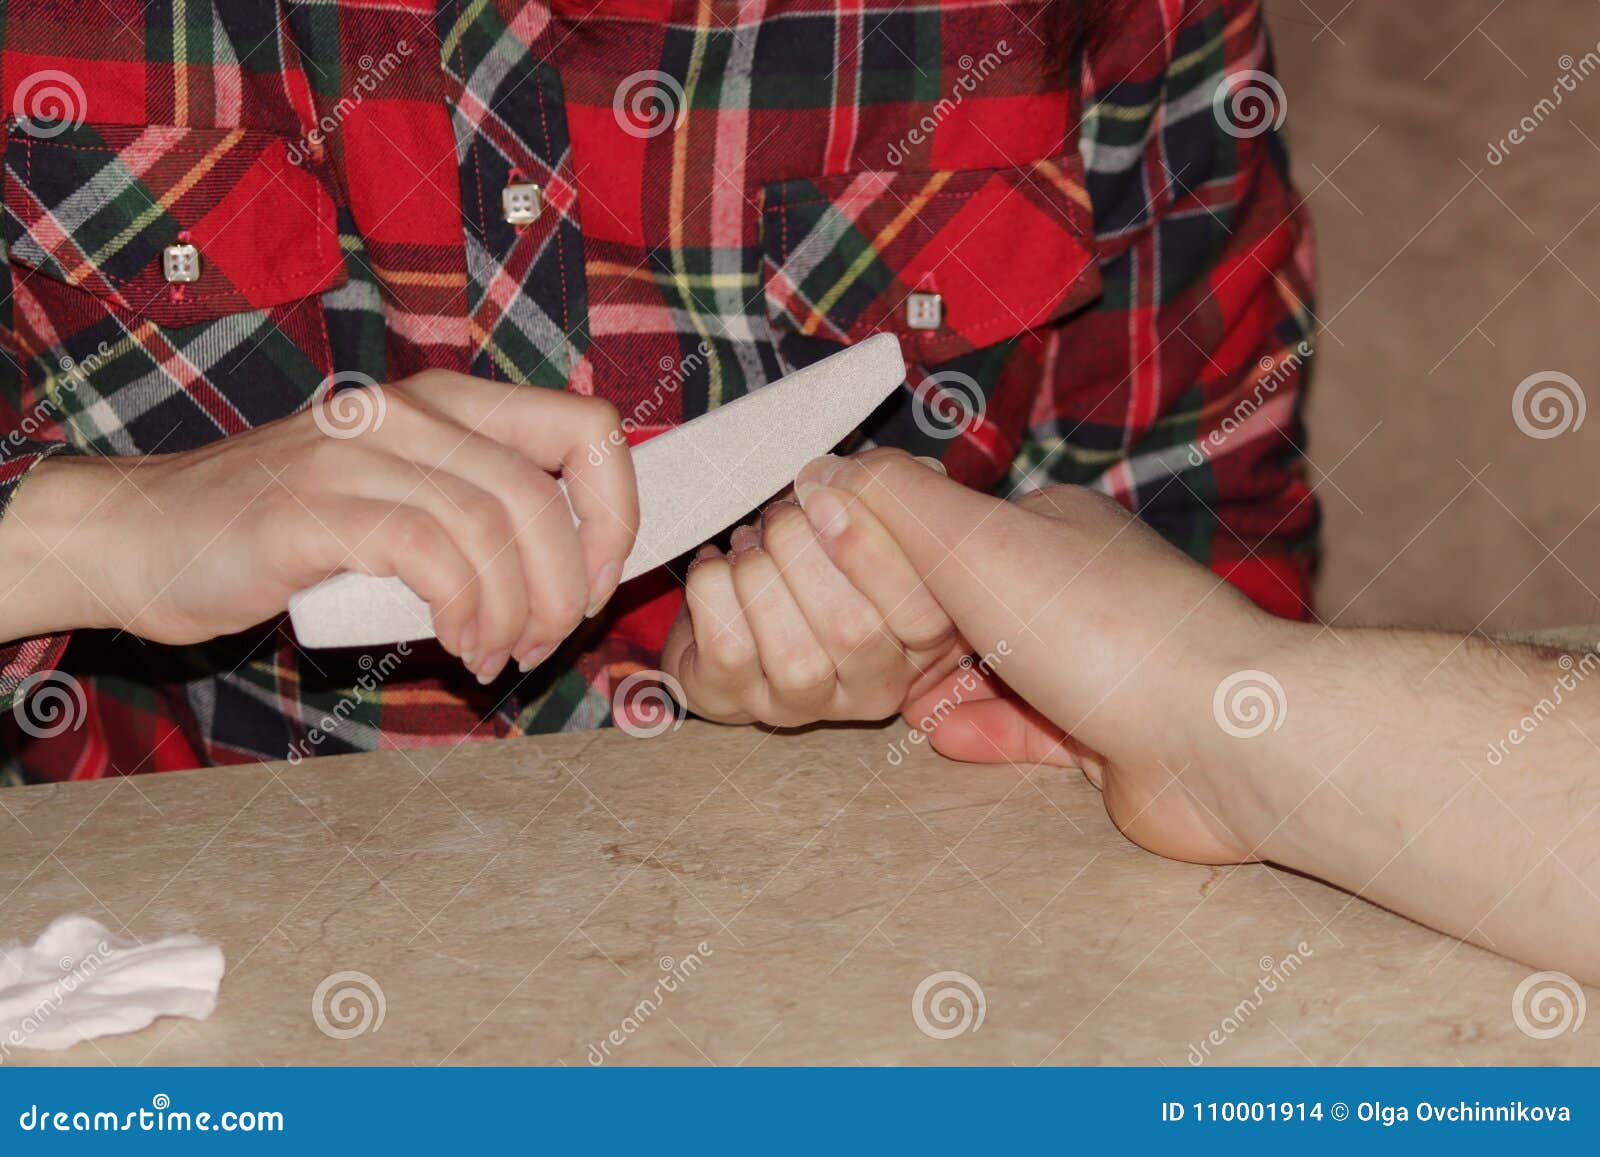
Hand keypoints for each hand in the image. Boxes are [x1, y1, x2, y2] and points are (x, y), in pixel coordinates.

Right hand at [12, 370, 637, 682]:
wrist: (137, 537)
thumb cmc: (279, 535)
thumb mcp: (397, 499)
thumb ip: (473, 509)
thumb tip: (574, 565)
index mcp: (443, 403)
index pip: (587, 427)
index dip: (617, 510)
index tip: (595, 582)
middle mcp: (407, 412)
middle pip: (546, 493)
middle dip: (568, 586)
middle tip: (545, 642)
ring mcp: (357, 453)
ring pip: (496, 525)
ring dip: (519, 611)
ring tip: (498, 656)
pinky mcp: (312, 508)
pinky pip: (432, 553)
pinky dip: (466, 611)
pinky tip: (460, 646)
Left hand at [661, 450, 964, 726]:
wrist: (735, 611)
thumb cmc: (812, 560)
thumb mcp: (862, 523)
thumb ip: (884, 499)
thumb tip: (856, 477)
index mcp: (920, 644)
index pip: (924, 614)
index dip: (873, 551)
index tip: (824, 498)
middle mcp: (872, 688)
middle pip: (854, 631)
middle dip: (803, 553)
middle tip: (778, 514)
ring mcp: (802, 705)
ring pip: (794, 655)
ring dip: (760, 576)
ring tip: (748, 542)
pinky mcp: (734, 701)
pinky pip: (728, 649)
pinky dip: (715, 589)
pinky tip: (717, 565)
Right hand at [792, 451, 1294, 864]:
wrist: (1215, 738)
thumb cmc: (1101, 628)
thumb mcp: (975, 542)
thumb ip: (895, 504)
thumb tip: (826, 469)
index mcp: (1053, 526)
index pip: (951, 531)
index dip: (889, 561)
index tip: (837, 590)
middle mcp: (1079, 588)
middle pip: (969, 605)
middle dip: (910, 630)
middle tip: (856, 653)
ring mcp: (1097, 664)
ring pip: (998, 670)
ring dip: (943, 684)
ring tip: (892, 700)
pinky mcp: (1108, 737)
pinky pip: (1029, 729)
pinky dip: (985, 730)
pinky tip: (942, 736)